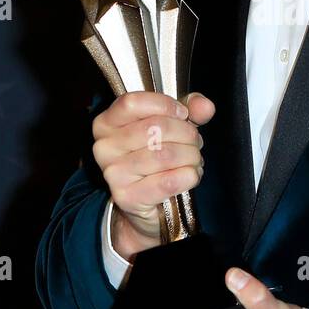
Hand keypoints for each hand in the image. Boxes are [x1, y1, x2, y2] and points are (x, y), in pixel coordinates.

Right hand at [91, 90, 214, 255]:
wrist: (145, 205)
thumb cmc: (154, 159)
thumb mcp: (171, 126)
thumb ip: (190, 110)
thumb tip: (205, 107)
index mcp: (107, 123)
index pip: (133, 103)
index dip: (165, 105)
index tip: (183, 114)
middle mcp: (104, 147)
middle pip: (155, 127)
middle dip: (187, 134)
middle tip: (195, 142)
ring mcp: (113, 173)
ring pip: (165, 154)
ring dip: (191, 156)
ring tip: (194, 159)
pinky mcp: (127, 197)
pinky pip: (169, 181)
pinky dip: (190, 175)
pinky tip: (191, 174)